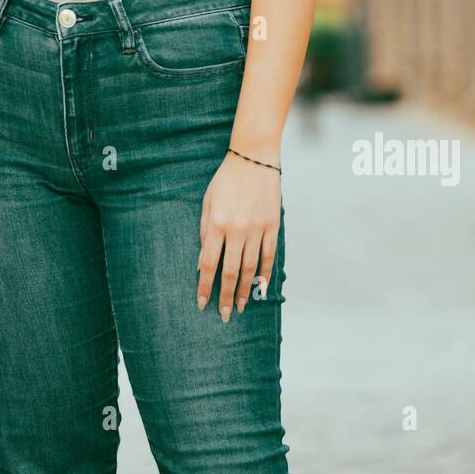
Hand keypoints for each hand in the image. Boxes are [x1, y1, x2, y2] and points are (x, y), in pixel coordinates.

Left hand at [197, 152, 280, 320]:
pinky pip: (269, 256)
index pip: (208, 264)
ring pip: (250, 268)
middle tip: (224, 314)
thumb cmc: (226, 180)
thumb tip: (204, 261)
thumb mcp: (207, 202)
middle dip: (225, 296)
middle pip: (230, 272)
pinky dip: (264, 274)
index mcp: (217, 224)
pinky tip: (260, 288)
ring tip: (240, 306)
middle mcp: (237, 230)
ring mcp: (257, 229)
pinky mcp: (272, 226)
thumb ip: (205, 232)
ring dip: (245, 290)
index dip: (205, 287)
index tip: (202, 304)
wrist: (254, 159)